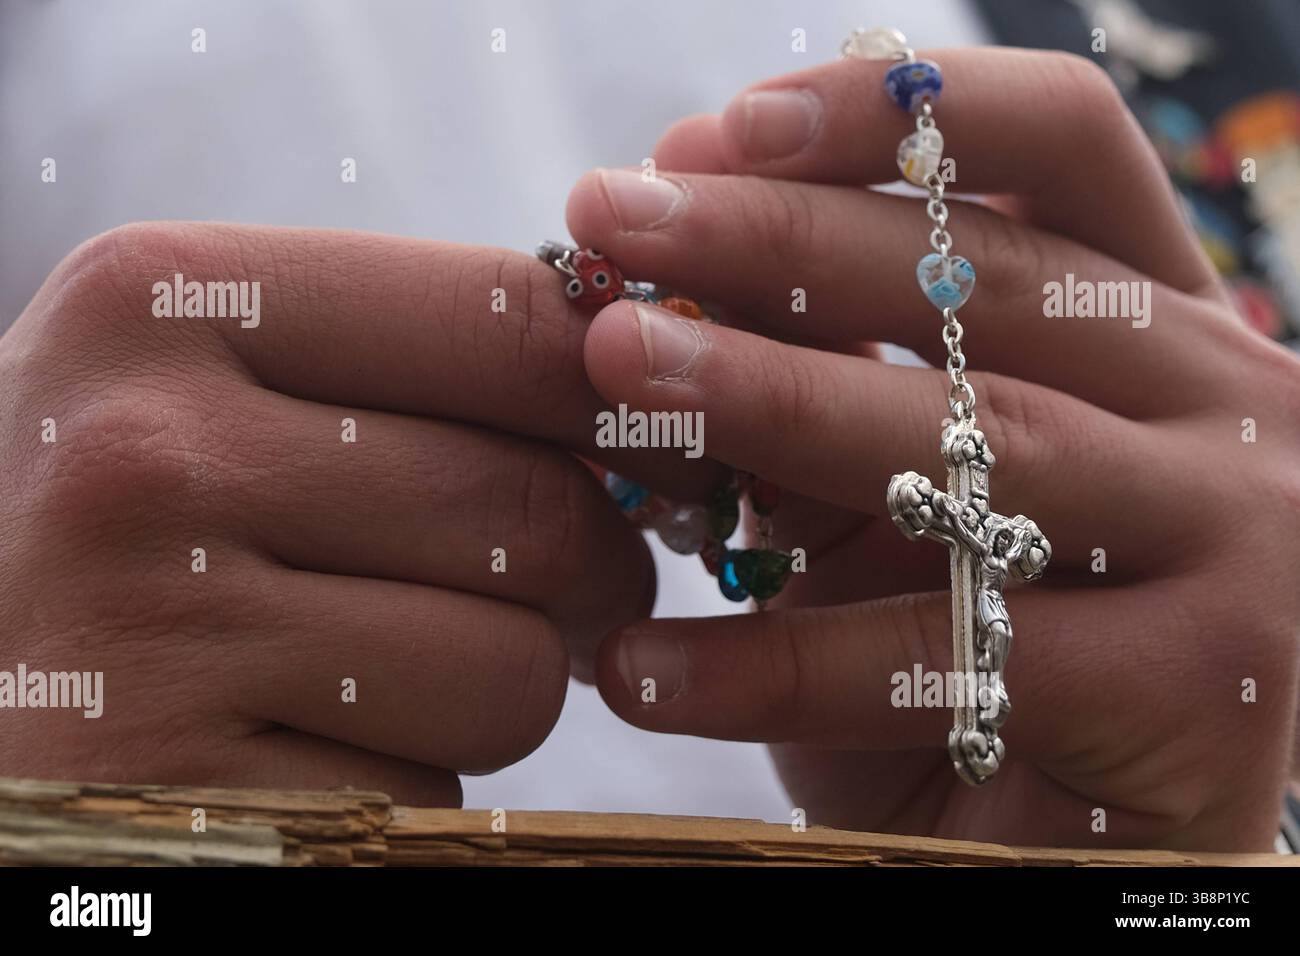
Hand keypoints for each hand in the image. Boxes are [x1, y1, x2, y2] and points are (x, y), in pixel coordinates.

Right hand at [0, 222, 694, 802]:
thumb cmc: (115, 531)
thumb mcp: (204, 389)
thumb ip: (390, 365)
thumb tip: (630, 377)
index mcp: (164, 303)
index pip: (509, 317)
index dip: (626, 392)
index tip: (662, 446)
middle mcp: (148, 458)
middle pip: (533, 510)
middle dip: (591, 567)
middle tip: (570, 583)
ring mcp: (160, 645)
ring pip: (513, 671)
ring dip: (504, 688)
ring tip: (400, 671)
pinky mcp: (193, 810)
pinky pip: (433, 797)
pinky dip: (416, 787)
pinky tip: (313, 757)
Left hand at [566, 49, 1299, 848]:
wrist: (1073, 846)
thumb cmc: (963, 643)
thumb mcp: (890, 492)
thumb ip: (823, 394)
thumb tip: (659, 296)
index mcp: (1156, 322)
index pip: (1058, 147)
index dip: (890, 118)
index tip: (714, 130)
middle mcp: (1222, 403)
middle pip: (995, 276)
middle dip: (781, 243)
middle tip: (615, 229)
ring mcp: (1234, 538)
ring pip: (981, 441)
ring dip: (773, 401)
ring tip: (617, 379)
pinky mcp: (1202, 688)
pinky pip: (951, 653)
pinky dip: (774, 664)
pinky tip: (640, 669)